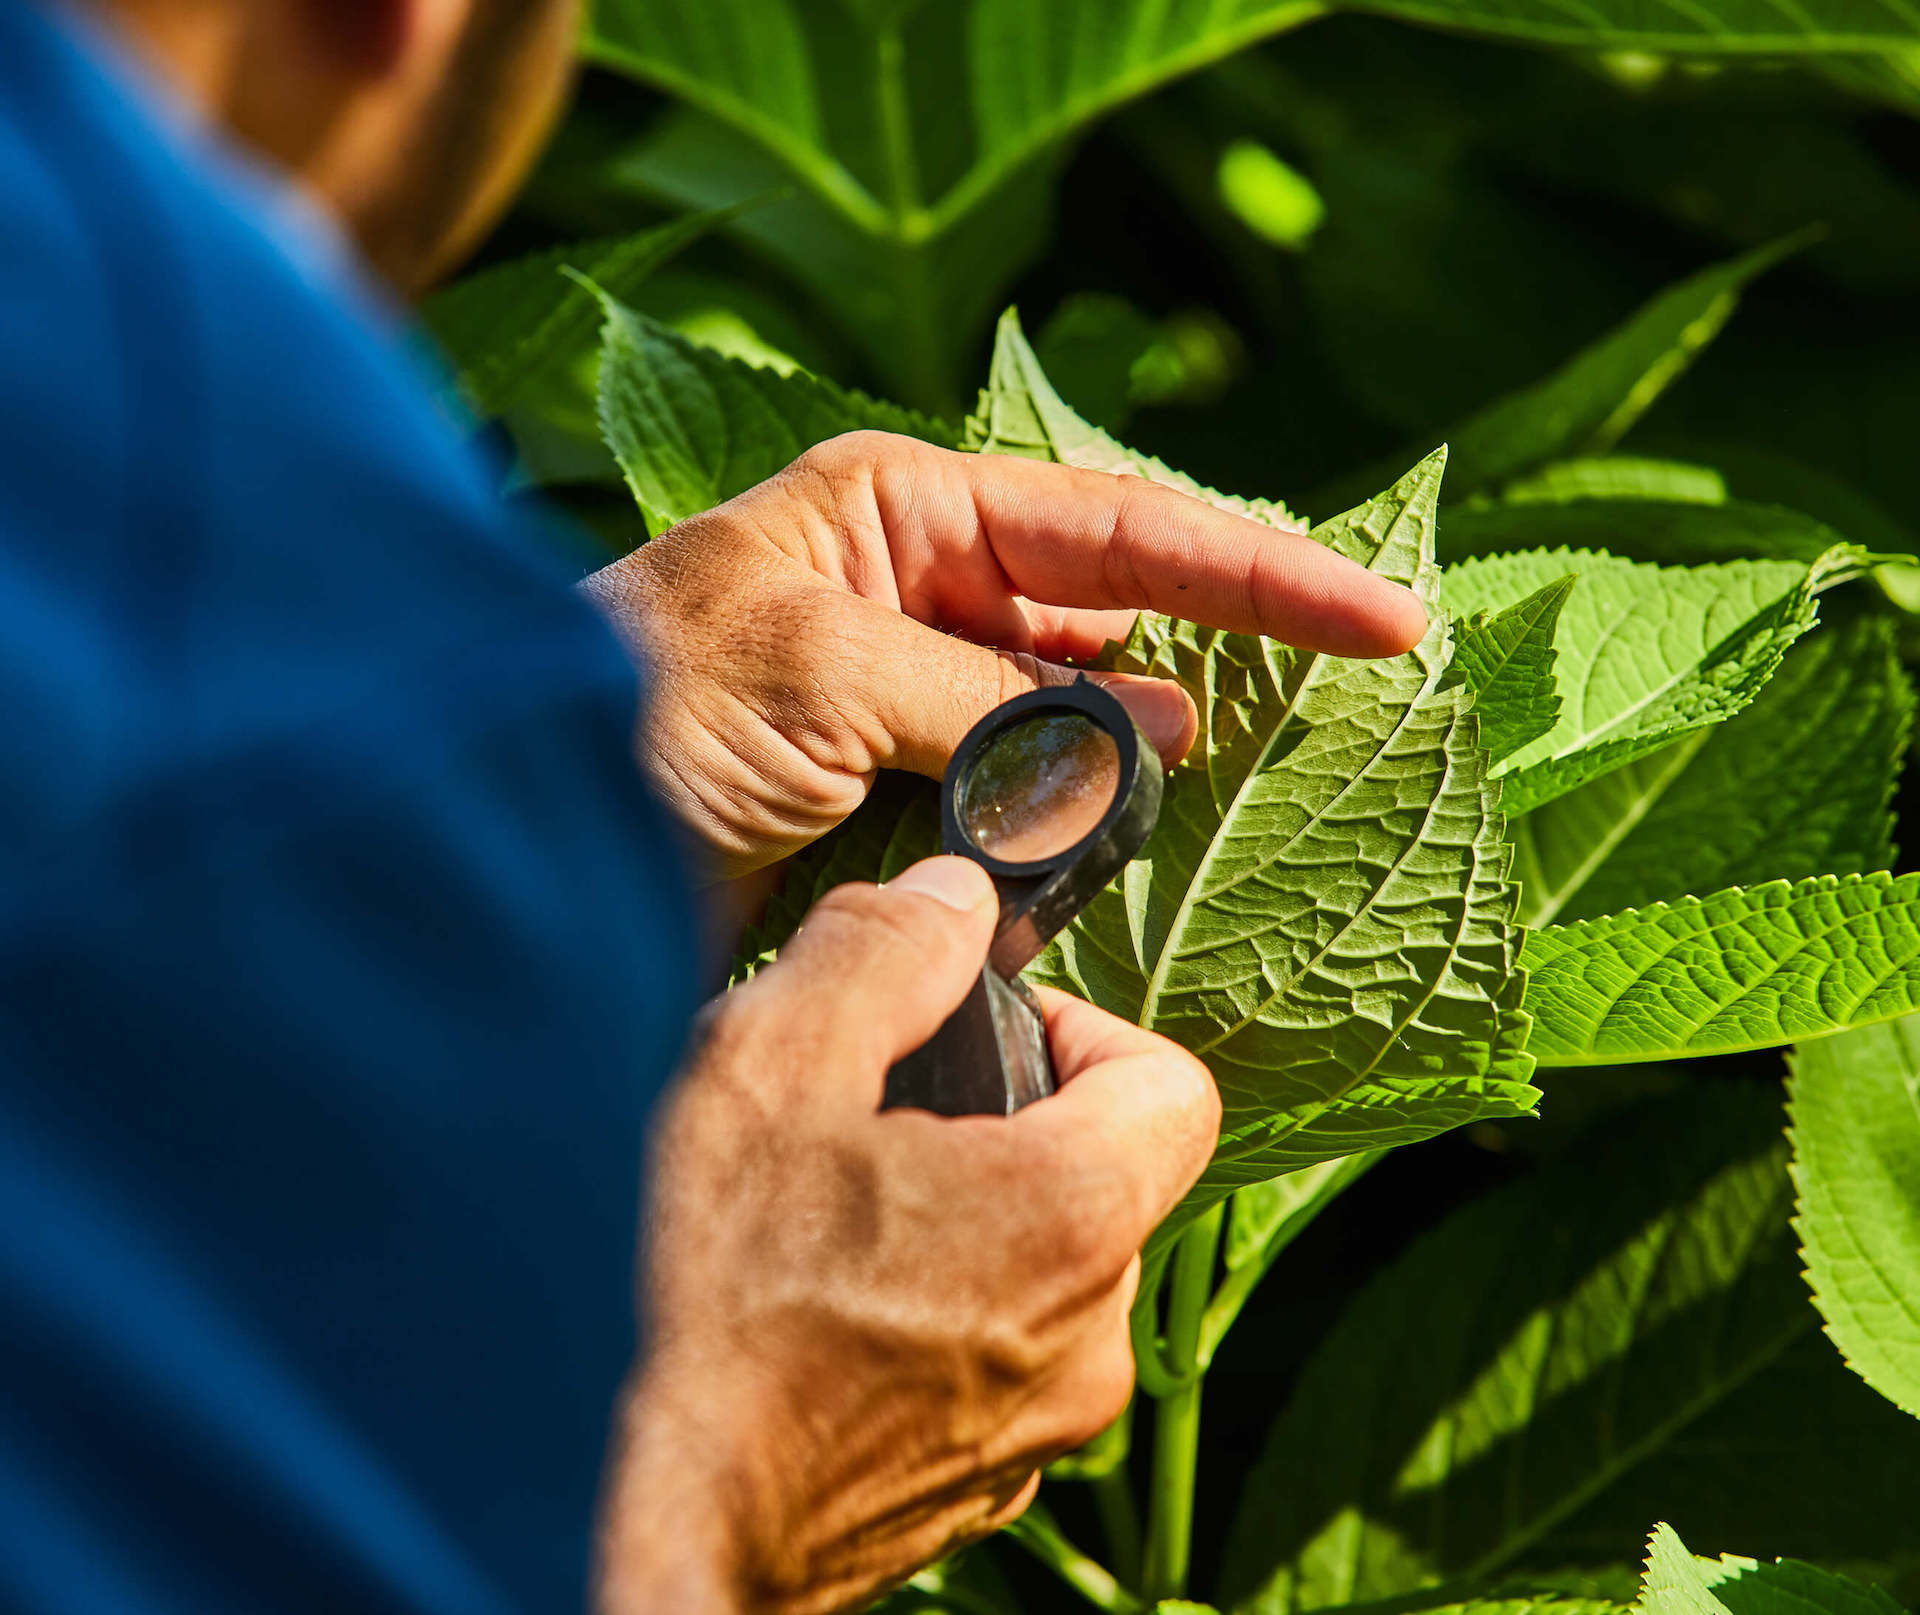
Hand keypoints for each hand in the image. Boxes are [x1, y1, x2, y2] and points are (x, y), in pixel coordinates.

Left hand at [585, 431, 1427, 876]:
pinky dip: (1084, 837)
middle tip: (1374, 690)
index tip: (1387, 623)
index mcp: (902, 511)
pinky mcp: (893, 805)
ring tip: (1271, 793)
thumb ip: (993, 703)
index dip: (1258, 573)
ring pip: (1078, 724)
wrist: (493, 836)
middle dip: (1234, 648)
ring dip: (1158, 762)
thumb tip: (1157, 740)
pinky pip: (1022, 810)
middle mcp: (919, 596)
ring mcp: (911, 705)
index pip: (1117, 528)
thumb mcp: (815, 670)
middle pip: (1118, 615)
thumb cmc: (626, 708)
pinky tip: (1147, 859)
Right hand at [597, 856, 1219, 1614]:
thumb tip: (951, 899)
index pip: (1172, 1084)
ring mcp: (1028, 1438)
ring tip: (817, 1218)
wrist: (617, 1532)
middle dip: (999, 1124)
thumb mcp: (768, 1068)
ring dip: (954, 1226)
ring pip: (1035, 1278)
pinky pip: (982, 1368)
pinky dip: (923, 1320)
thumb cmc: (689, 1303)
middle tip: (867, 1116)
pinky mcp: (961, 1497)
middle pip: (1098, 1178)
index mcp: (1069, 1218)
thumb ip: (883, 954)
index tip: (979, 1032)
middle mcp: (1082, 1343)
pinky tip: (802, 1313)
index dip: (1084, 1030)